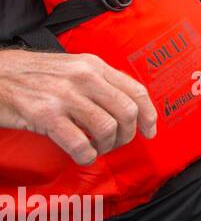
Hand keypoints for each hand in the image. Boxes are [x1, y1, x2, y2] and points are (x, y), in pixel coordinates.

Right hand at [0, 49, 156, 165]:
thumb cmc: (30, 75)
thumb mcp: (70, 67)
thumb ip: (97, 82)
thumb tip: (125, 105)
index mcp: (93, 65)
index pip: (135, 91)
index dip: (149, 115)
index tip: (150, 131)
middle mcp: (84, 77)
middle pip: (127, 112)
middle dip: (127, 135)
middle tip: (115, 144)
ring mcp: (65, 95)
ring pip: (107, 128)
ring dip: (106, 147)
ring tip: (95, 149)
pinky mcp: (45, 114)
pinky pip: (80, 143)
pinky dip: (86, 155)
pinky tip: (81, 155)